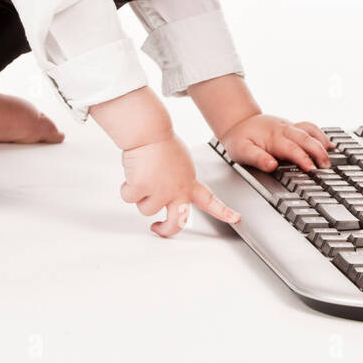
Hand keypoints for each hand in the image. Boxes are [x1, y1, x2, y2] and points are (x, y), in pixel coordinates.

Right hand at [119, 134, 240, 237]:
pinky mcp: (142, 189)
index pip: (210, 200)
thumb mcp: (180, 162)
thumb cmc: (161, 142)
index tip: (235, 219)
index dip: (223, 212)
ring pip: (145, 209)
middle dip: (166, 230)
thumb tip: (166, 189)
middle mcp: (178, 190)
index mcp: (189, 182)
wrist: (149, 132)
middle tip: (158, 227)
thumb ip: (178, 179)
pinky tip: (132, 172)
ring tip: (142, 174)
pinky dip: (127, 187)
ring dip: (140, 195)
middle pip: (176, 223)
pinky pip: (129, 197)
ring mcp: (160, 192)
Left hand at [220, 114, 333, 172]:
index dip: (303, 159)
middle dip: (318, 153)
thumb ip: (257, 158)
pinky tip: (329, 145)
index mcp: (273, 137)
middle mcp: (284, 130)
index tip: (312, 169)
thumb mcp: (241, 151)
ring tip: (330, 158)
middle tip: (326, 167)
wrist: (238, 121)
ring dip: (322, 143)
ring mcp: (289, 127)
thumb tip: (272, 165)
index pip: (292, 149)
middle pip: (306, 139)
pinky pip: (310, 128)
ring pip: (311, 131)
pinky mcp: (292, 126)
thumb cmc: (240, 138)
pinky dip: (321, 136)